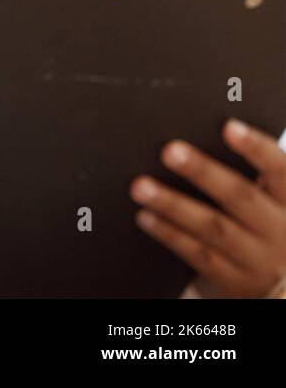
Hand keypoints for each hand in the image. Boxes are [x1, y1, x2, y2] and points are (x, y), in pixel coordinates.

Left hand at [130, 119, 285, 297]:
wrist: (281, 285)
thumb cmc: (269, 226)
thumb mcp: (274, 202)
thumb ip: (251, 177)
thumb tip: (198, 140)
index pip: (280, 170)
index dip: (256, 148)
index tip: (229, 127)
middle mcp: (279, 231)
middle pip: (240, 196)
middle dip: (203, 172)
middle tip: (170, 151)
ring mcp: (257, 259)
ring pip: (213, 228)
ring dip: (173, 205)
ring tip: (141, 186)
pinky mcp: (233, 281)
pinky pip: (197, 254)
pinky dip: (169, 234)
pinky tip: (145, 216)